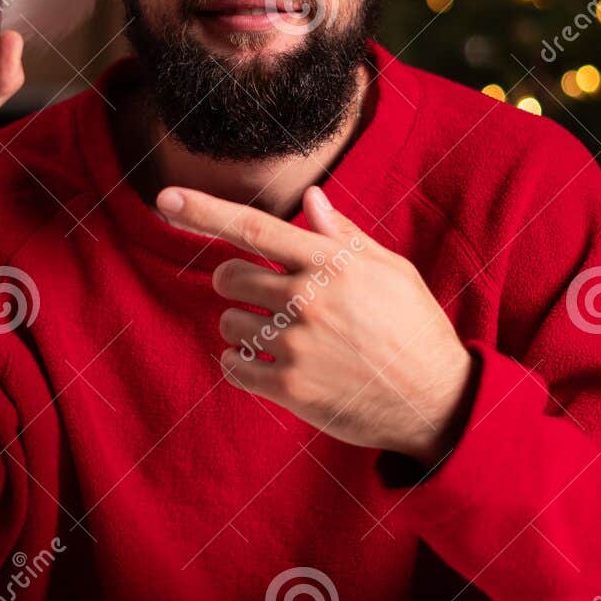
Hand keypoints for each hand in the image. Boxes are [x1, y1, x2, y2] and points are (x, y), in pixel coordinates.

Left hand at [156, 182, 477, 466]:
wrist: (435, 401)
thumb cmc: (414, 328)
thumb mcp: (390, 271)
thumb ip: (343, 236)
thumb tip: (312, 199)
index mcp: (331, 263)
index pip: (254, 228)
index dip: (204, 212)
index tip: (165, 199)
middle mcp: (307, 299)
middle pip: (229, 277)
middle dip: (237, 283)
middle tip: (266, 296)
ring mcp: (295, 345)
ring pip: (229, 322)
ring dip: (244, 327)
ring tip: (286, 338)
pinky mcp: (288, 388)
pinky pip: (233, 366)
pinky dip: (241, 363)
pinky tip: (269, 364)